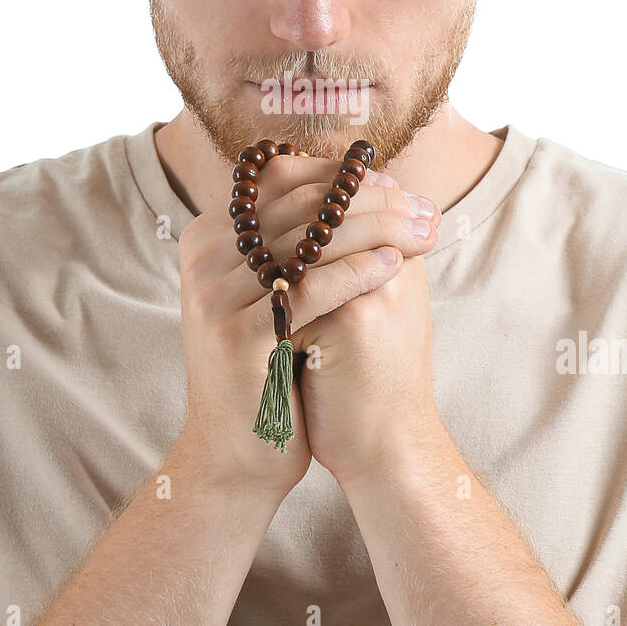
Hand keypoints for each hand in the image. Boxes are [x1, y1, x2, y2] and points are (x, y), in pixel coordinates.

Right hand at [175, 154, 435, 499]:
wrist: (240, 451)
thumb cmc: (273, 365)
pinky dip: (355, 272)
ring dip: (375, 230)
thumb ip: (303, 237)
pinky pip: (308, 290)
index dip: (350, 180)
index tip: (405, 186)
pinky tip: (394, 266)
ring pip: (307, 243)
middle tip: (425, 207)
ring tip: (421, 232)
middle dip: (372, 202)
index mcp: (208, 237)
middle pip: (301, 209)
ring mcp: (212, 295)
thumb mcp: (278, 292)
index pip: (287, 183)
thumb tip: (376, 174)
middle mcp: (202, 257)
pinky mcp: (234, 334)